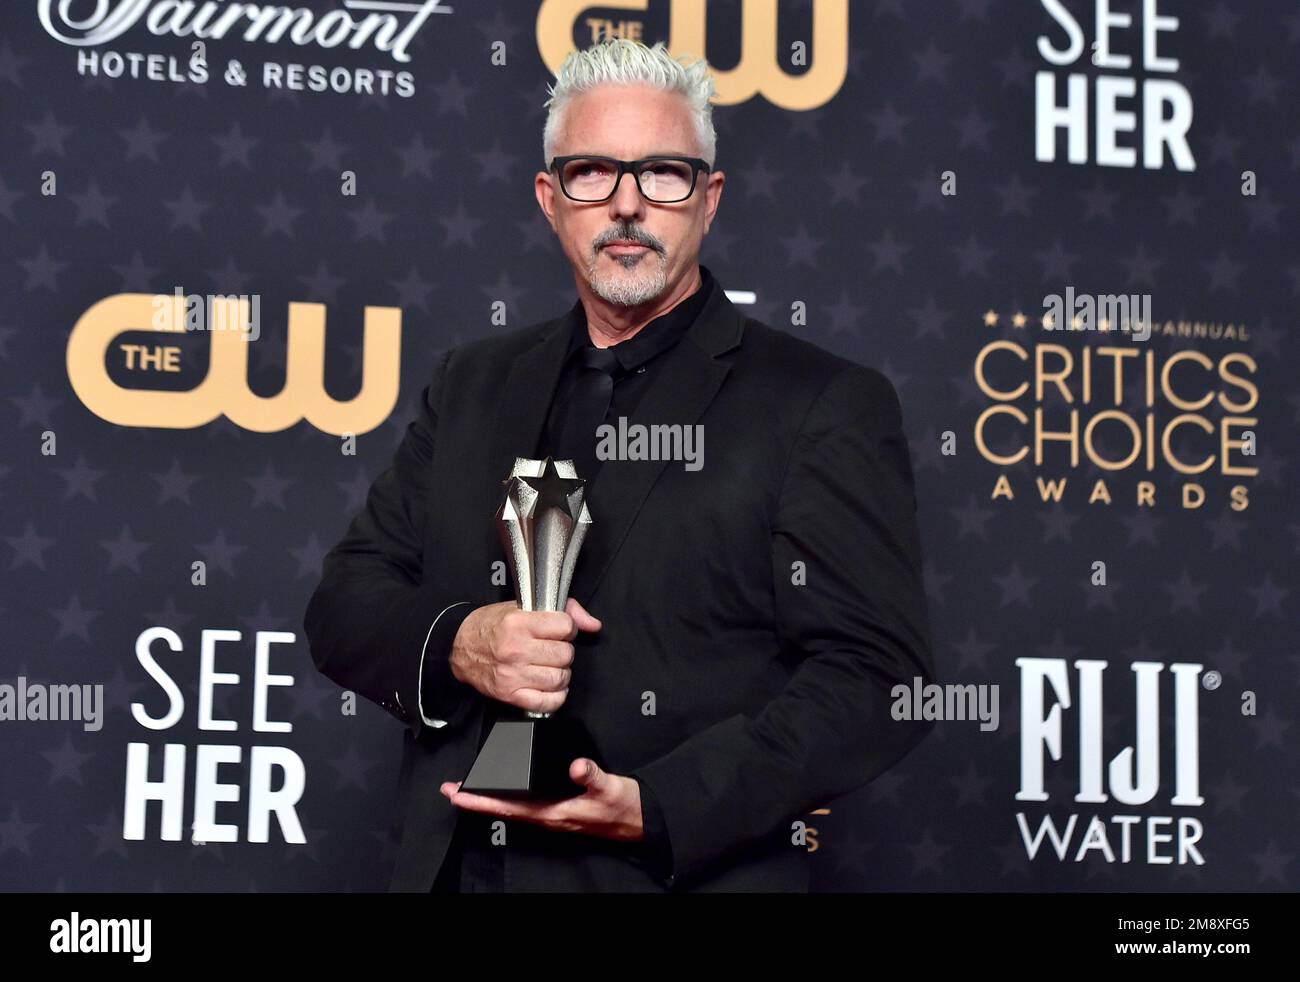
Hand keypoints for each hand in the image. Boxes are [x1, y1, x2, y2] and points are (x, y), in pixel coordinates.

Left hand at [439, 758, 644, 842]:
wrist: (639, 819)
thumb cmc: (623, 807)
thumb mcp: (609, 787)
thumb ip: (592, 775)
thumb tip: (575, 765)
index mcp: (554, 813)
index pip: (509, 808)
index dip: (482, 801)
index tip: (459, 794)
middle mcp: (548, 816)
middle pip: (503, 809)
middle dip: (476, 800)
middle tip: (451, 789)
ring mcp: (552, 813)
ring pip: (511, 807)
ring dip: (488, 798)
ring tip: (468, 789)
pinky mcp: (558, 807)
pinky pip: (524, 804)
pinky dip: (507, 796)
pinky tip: (502, 789)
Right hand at [449, 597, 600, 713]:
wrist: (459, 648)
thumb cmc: (491, 626)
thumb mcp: (522, 607)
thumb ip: (564, 610)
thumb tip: (593, 624)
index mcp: (518, 623)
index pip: (565, 626)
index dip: (566, 628)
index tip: (559, 630)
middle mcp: (516, 649)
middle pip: (565, 654)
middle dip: (563, 651)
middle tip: (552, 648)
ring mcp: (513, 674)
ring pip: (560, 678)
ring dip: (561, 673)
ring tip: (549, 666)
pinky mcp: (510, 694)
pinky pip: (548, 702)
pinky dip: (556, 696)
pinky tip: (549, 685)